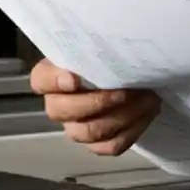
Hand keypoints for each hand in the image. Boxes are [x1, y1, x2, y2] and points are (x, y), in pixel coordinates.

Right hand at [29, 58, 161, 156]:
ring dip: (122, 116)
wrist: (139, 76)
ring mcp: (76, 128)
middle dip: (98, 101)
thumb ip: (96, 47)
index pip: (41, 80)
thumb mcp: (104, 45)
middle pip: (61, 111)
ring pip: (87, 132)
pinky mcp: (99, 143)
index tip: (74, 78)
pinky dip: (132, 130)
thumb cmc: (115, 57)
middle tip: (127, 90)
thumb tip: (109, 44)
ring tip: (147, 98)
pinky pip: (110, 146)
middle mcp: (59, 105)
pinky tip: (148, 112)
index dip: (55, 81)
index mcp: (52, 77)